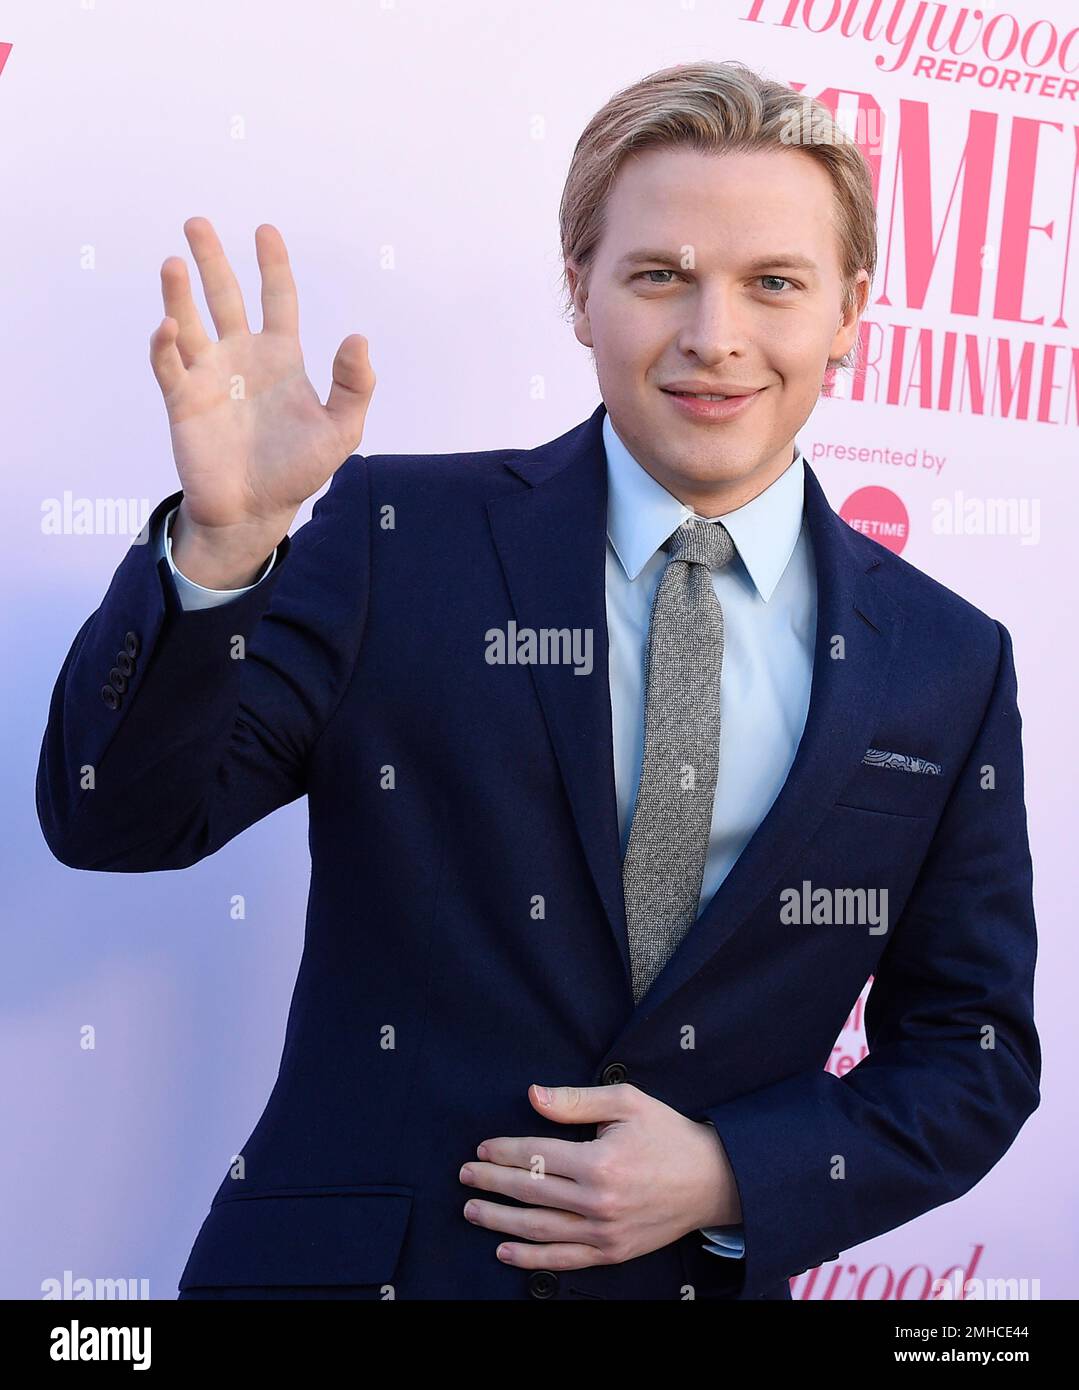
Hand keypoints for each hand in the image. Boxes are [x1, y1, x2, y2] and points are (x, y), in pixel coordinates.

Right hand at [149, 217, 375, 578]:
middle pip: (224, 296)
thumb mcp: (341, 429)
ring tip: (173, 262)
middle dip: (211, 260)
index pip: (277, 299)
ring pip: (189, 322)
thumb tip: (358, 337)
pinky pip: (168, 364)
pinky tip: (167, 325)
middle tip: (197, 223)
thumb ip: (354, 385)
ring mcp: (209, 375)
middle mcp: (241, 357)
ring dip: (179, 293)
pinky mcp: (183, 400)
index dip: (273, 265)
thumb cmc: (299, 470)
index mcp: (281, 357)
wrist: (256, 510)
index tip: (265, 231)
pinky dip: (164, 344)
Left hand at [458, 1082, 741, 1270]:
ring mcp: (605, 1232)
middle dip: (492, 1183)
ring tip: (472, 1211)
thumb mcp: (626, 1103)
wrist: (712, 1180)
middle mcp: (599, 1200)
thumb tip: (534, 1095)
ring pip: (540, 1229)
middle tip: (465, 1177)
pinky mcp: (613, 1252)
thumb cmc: (668, 1134)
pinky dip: (531, 1259)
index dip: (505, 1152)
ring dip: (500, 1220)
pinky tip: (505, 1250)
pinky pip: (563, 1260)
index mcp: (600, 1160)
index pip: (537, 1155)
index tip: (482, 1149)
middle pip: (531, 1191)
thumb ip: (576, 1101)